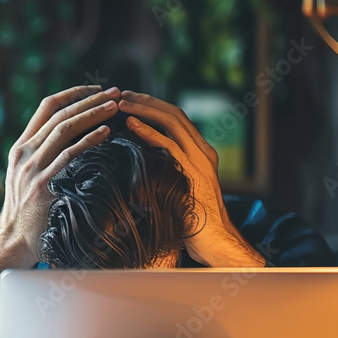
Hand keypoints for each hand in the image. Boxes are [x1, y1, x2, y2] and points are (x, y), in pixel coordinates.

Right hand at [0, 85, 120, 283]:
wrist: (13, 241)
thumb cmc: (28, 213)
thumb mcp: (26, 178)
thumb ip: (44, 157)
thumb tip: (75, 137)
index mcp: (21, 148)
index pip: (47, 107)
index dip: (73, 94)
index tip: (96, 89)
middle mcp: (25, 154)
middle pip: (59, 114)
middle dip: (90, 100)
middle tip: (115, 93)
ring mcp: (32, 169)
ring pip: (64, 129)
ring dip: (93, 114)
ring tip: (115, 107)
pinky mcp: (44, 185)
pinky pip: (69, 155)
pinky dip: (88, 140)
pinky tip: (106, 132)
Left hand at [118, 91, 264, 267]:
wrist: (217, 243)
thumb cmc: (192, 224)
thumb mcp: (177, 191)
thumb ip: (165, 174)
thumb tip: (136, 167)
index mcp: (200, 154)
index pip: (175, 119)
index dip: (151, 106)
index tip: (129, 101)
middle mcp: (202, 152)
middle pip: (174, 113)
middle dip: (146, 101)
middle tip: (121, 94)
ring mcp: (200, 161)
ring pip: (172, 122)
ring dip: (144, 109)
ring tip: (122, 103)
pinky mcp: (194, 173)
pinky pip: (169, 146)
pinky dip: (149, 132)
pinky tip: (131, 125)